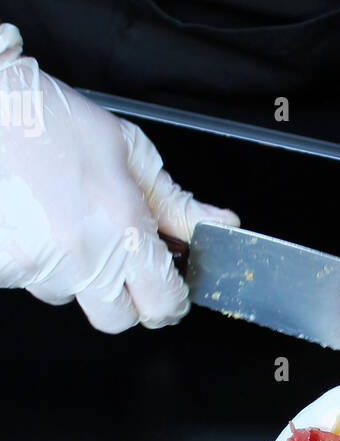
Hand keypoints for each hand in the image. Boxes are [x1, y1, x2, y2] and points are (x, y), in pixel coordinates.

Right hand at [0, 24, 239, 330]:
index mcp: (122, 223)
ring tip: (65, 224)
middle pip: (117, 319)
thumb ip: (174, 202)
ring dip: (75, 273)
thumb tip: (217, 225)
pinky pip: (28, 280)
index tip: (171, 290)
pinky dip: (36, 261)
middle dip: (126, 298)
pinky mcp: (2, 266)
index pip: (162, 301)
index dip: (172, 300)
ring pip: (67, 296)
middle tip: (122, 263)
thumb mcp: (130, 152)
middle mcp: (81, 253)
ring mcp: (36, 265)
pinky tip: (37, 224)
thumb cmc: (53, 121)